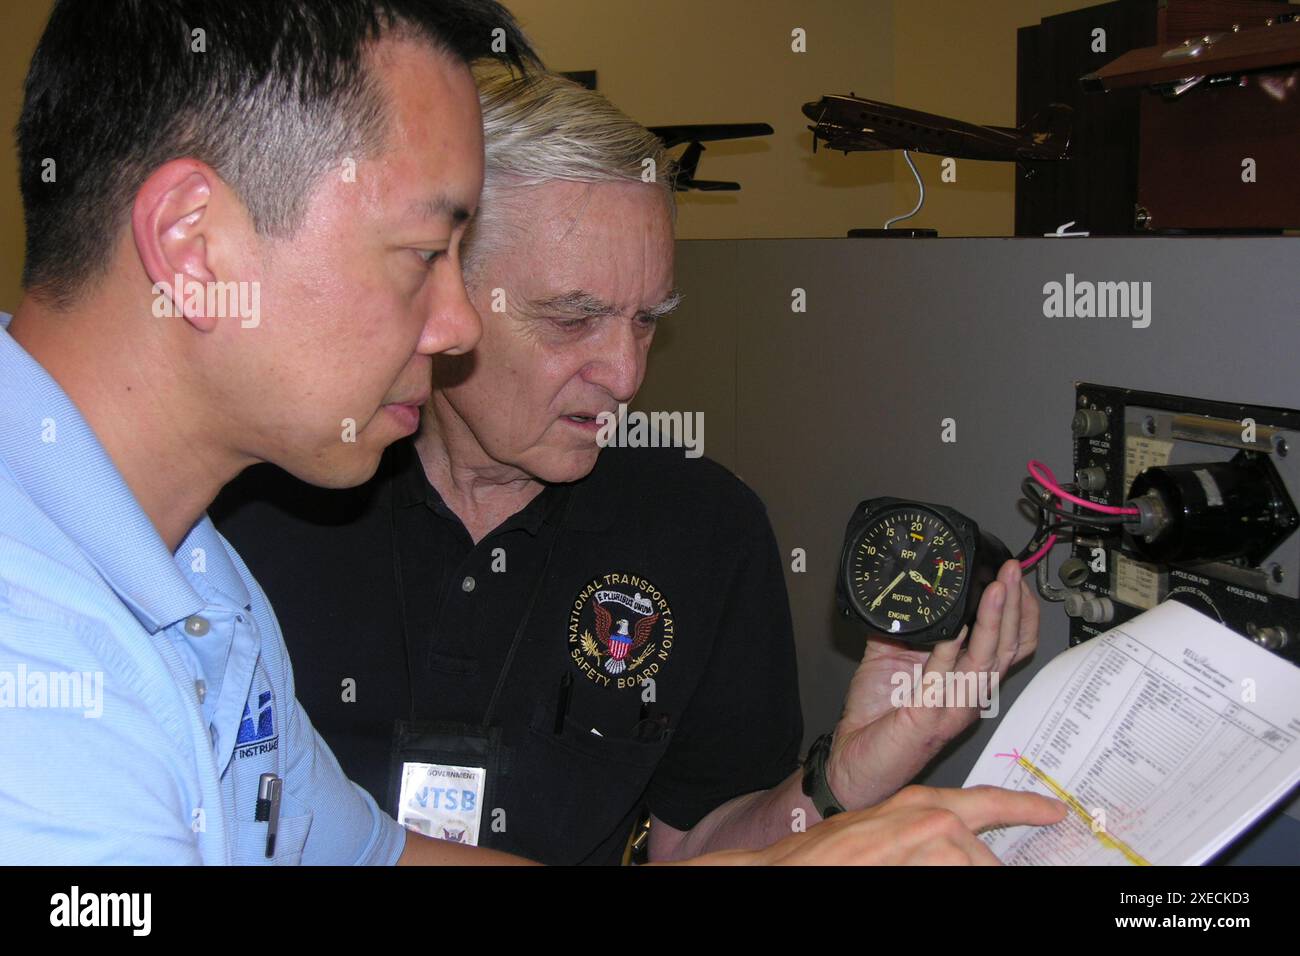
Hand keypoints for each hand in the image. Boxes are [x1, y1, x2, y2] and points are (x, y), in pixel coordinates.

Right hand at [696, 785, 1066, 864]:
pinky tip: (907, 875)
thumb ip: (922, 842)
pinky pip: (961, 879)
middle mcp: (933, 818)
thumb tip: (957, 854)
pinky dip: (950, 880)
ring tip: (909, 873)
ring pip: (978, 869)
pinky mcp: (926, 863)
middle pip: (987, 857)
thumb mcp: (882, 839)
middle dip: (981, 872)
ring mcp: (932, 843)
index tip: (1054, 811)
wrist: (786, 869)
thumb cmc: (824, 859)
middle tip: (933, 871)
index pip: (987, 801)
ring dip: (964, 878)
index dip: (1025, 807)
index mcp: (920, 806)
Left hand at [829, 560, 1038, 806]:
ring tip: (994, 589)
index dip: (1020, 613)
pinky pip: (943, 680)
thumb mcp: (891, 659)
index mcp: (968, 682)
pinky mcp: (927, 717)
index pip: (1011, 646)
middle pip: (1008, 649)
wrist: (853, 761)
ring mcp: (952, 708)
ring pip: (986, 662)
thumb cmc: (877, 719)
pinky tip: (954, 628)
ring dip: (992, 621)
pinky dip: (950, 651)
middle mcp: (969, 695)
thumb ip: (904, 629)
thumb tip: (904, 591)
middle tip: (1011, 573)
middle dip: (1014, 606)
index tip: (1014, 579)